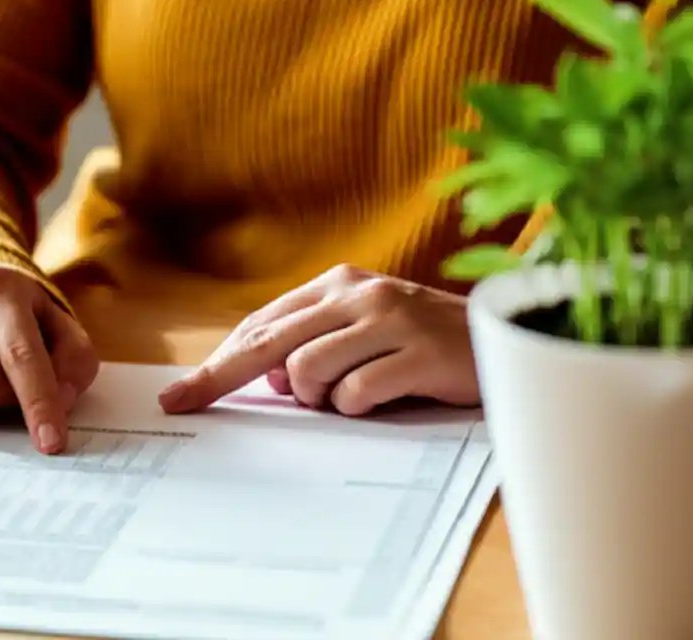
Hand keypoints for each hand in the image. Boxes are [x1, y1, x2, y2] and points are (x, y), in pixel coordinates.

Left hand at [157, 264, 478, 414]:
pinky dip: (358, 407)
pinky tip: (386, 395)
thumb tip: (267, 378)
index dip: (219, 361)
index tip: (180, 393)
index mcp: (339, 285)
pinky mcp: (417, 353)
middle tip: (181, 403)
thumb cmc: (427, 345)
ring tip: (355, 393)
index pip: (262, 325)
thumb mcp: (367, 335)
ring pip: (306, 373)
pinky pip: (354, 395)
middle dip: (218, 377)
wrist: (512, 338)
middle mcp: (359, 294)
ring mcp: (389, 321)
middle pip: (266, 343)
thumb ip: (317, 346)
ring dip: (319, 399)